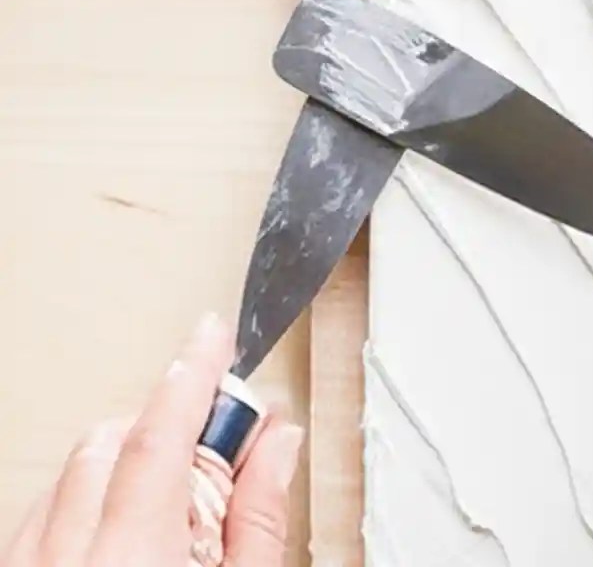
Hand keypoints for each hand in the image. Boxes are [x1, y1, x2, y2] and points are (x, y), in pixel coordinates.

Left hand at [1, 315, 303, 566]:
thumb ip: (259, 517)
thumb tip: (276, 441)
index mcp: (135, 559)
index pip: (159, 437)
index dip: (193, 375)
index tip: (214, 334)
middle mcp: (65, 559)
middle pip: (111, 444)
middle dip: (168, 426)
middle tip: (223, 443)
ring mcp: (29, 566)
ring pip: (71, 472)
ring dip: (125, 463)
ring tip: (177, 498)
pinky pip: (41, 510)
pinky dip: (84, 500)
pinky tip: (124, 525)